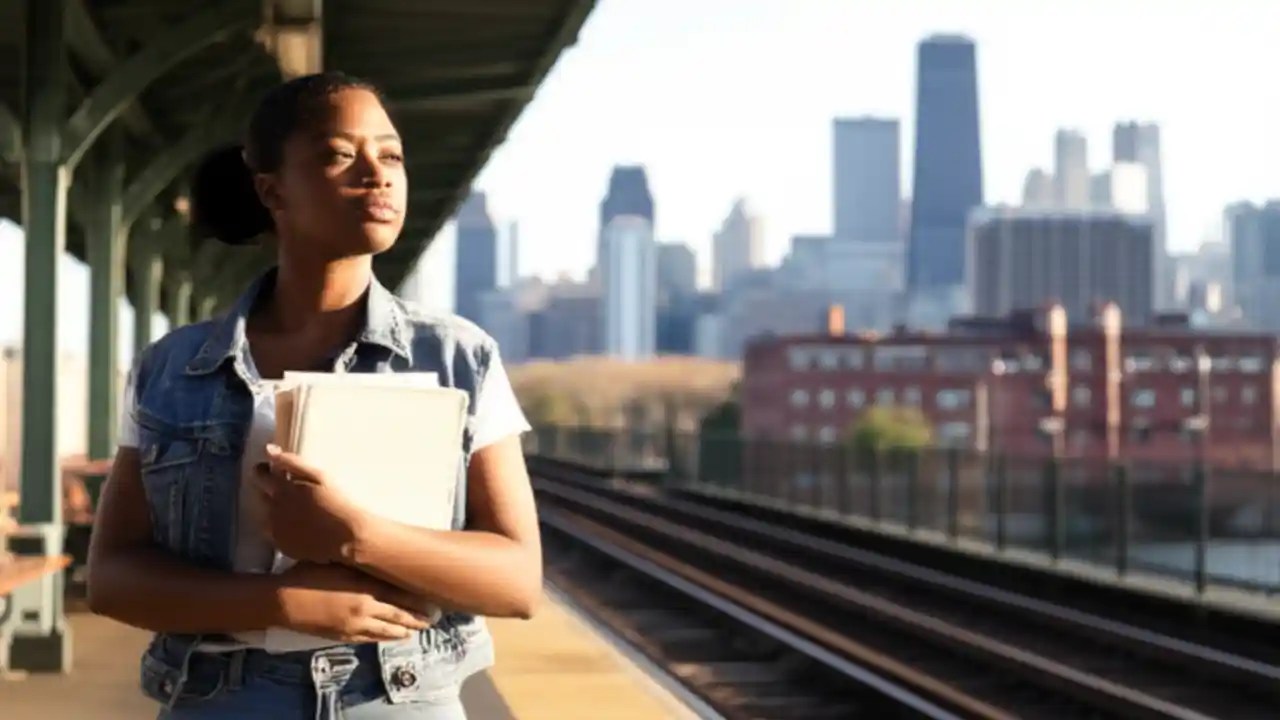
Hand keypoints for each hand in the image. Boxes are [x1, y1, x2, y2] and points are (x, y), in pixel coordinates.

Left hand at [254, 444, 365, 564]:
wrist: (346, 538)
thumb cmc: (337, 502)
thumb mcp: (318, 476)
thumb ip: (291, 462)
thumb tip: (268, 449)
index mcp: (282, 489)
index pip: (260, 475)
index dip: (262, 470)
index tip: (268, 469)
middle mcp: (273, 508)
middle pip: (260, 495)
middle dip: (266, 489)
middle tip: (282, 488)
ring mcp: (275, 528)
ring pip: (264, 514)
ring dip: (271, 508)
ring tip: (290, 508)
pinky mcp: (281, 545)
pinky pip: (272, 533)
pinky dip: (278, 526)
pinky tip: (295, 525)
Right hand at [275, 562, 434, 642]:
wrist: (284, 601)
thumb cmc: (308, 575)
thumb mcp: (338, 563)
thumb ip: (359, 564)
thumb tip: (377, 557)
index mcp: (366, 586)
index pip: (400, 593)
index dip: (418, 598)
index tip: (433, 597)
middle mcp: (366, 607)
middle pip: (400, 614)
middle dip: (418, 617)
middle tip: (434, 618)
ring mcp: (356, 624)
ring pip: (388, 630)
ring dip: (406, 630)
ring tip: (419, 630)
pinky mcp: (345, 636)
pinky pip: (371, 639)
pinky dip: (386, 638)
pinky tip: (394, 637)